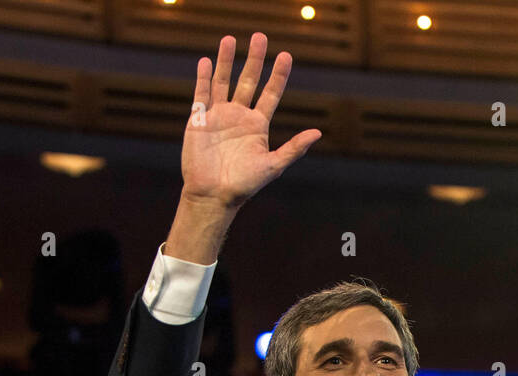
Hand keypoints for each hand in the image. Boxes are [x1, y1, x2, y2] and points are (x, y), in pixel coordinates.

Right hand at [182, 33, 320, 208]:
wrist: (213, 196)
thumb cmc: (244, 186)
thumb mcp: (273, 166)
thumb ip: (294, 149)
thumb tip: (317, 133)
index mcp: (257, 126)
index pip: (270, 94)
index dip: (278, 75)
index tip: (286, 56)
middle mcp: (239, 117)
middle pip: (248, 81)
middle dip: (254, 59)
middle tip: (260, 36)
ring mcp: (218, 117)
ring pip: (223, 82)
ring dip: (226, 61)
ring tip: (230, 39)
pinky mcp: (199, 120)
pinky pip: (201, 94)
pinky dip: (203, 77)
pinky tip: (206, 61)